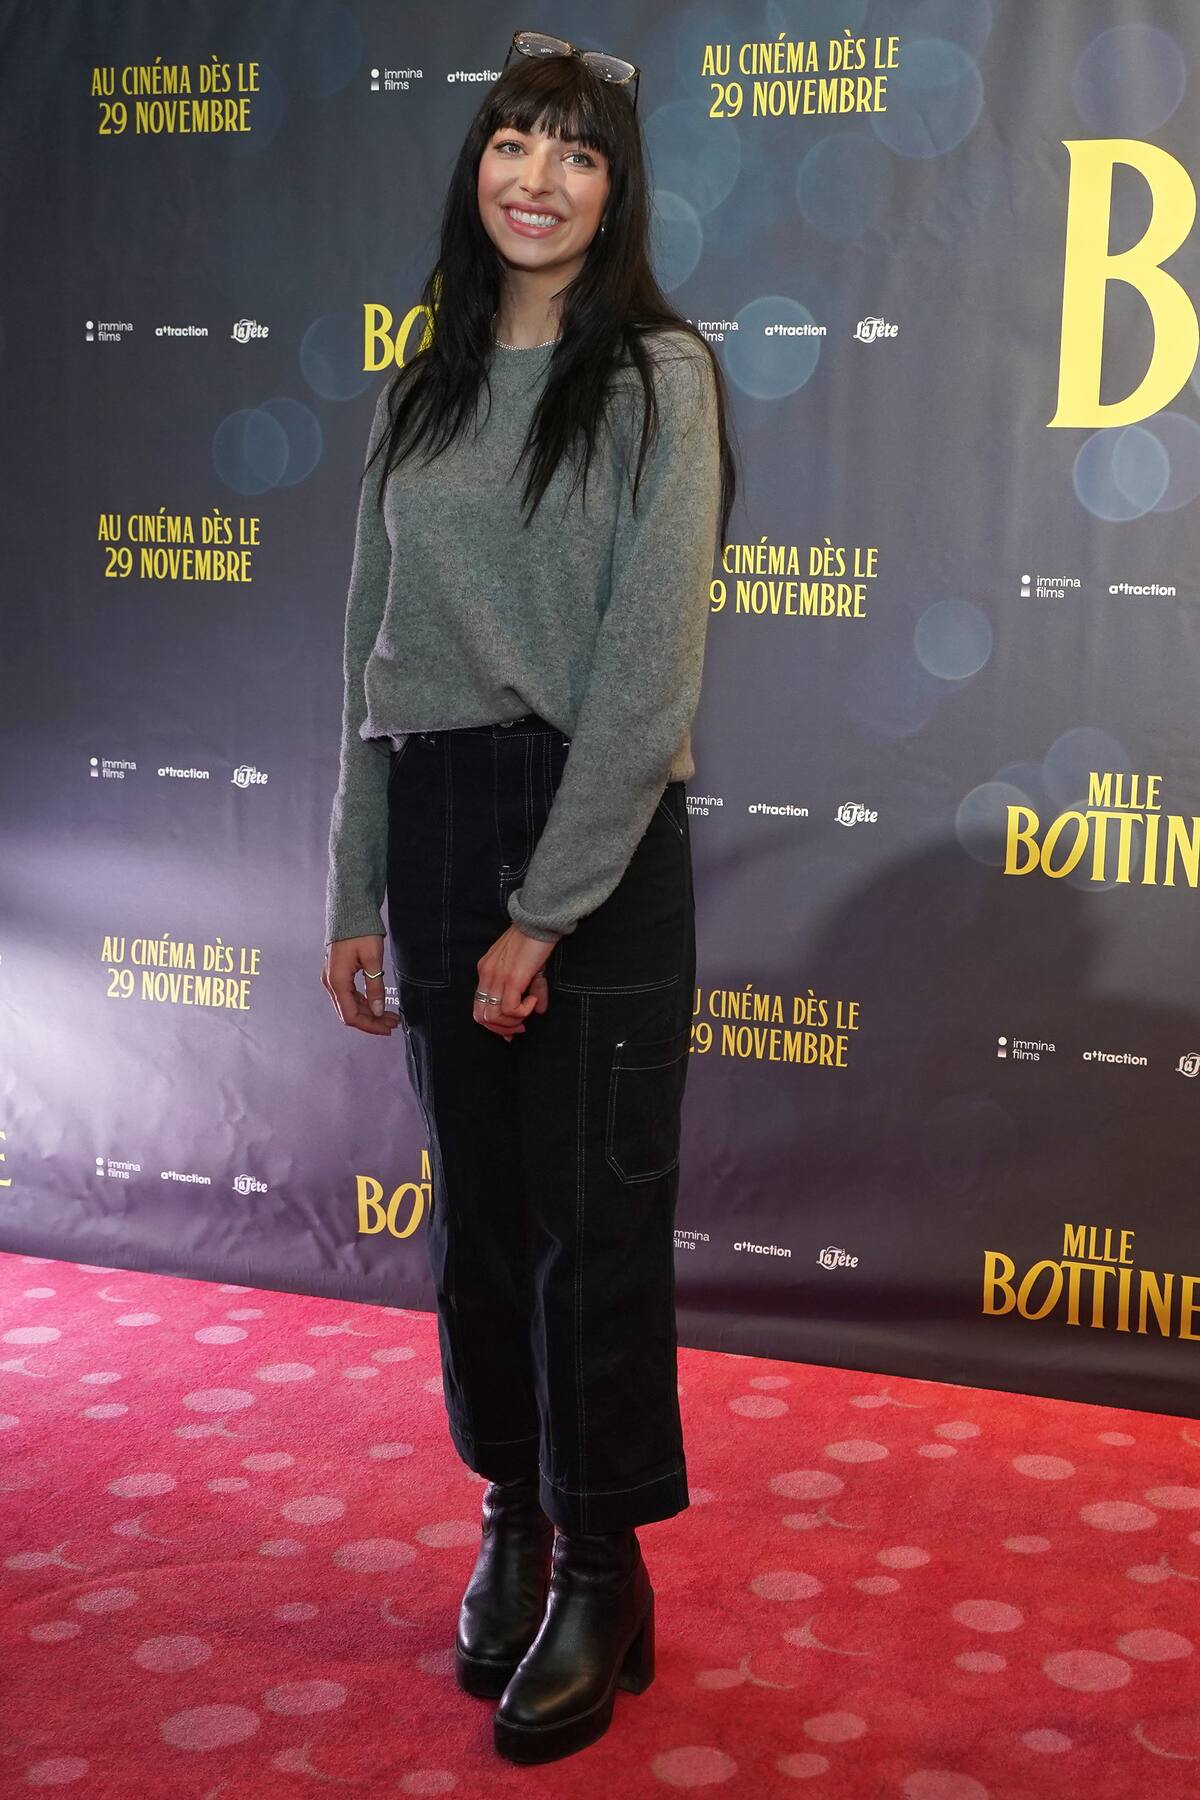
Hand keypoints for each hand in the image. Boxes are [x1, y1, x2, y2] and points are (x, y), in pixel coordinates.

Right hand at [322, 935, 400, 1035]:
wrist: (350, 913)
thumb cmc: (360, 932)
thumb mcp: (372, 960)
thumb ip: (375, 987)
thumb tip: (378, 1010)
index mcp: (337, 981)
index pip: (351, 1015)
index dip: (370, 1025)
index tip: (387, 1028)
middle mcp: (331, 983)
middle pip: (350, 1013)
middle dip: (372, 1021)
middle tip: (393, 1023)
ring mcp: (332, 979)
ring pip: (350, 1005)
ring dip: (369, 1013)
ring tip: (390, 1016)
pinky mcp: (338, 975)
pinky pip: (350, 996)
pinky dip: (364, 1003)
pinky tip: (378, 1004)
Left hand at [474, 924, 555, 1039]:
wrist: (539, 919)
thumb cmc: (534, 940)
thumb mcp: (529, 967)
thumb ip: (531, 989)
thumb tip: (539, 1010)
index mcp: (486, 971)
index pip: (478, 1008)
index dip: (494, 1025)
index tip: (512, 1029)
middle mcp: (486, 974)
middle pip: (481, 1017)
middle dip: (502, 1028)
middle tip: (520, 1027)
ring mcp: (497, 977)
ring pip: (493, 1016)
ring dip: (512, 1022)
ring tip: (527, 1013)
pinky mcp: (512, 978)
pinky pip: (509, 1009)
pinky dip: (522, 1012)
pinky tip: (533, 1000)